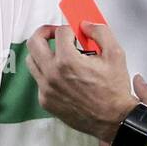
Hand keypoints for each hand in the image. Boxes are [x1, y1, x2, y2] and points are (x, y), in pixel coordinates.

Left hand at [26, 21, 137, 141]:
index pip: (60, 32)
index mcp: (68, 62)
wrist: (113, 120)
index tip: (75, 32)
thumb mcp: (115, 54)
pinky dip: (47, 73)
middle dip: (45, 32)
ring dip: (42, 52)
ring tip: (56, 52)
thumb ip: (100, 32)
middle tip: (55, 33)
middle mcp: (53, 75)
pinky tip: (62, 74)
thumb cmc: (114, 92)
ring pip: (31, 61)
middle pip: (34, 42)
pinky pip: (39, 81)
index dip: (70, 28)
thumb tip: (86, 25)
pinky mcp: (46, 101)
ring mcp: (46, 89)